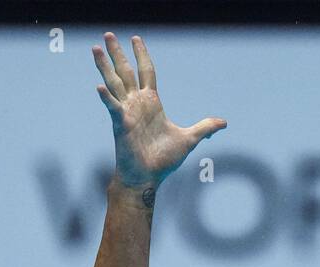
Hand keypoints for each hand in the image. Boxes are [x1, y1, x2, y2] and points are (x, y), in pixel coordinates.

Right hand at [92, 33, 226, 191]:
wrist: (148, 178)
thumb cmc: (163, 161)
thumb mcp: (189, 140)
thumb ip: (204, 128)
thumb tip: (223, 123)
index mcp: (152, 103)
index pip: (146, 71)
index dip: (142, 54)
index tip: (136, 38)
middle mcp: (137, 104)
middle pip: (126, 71)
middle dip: (118, 53)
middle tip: (109, 34)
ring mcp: (126, 113)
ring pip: (114, 83)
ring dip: (105, 66)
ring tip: (96, 48)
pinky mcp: (120, 125)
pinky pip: (113, 108)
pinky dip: (106, 98)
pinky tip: (99, 87)